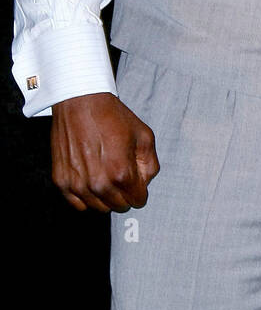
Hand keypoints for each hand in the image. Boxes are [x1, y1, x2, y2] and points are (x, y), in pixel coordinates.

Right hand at [51, 92, 158, 212]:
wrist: (81, 102)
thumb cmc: (113, 117)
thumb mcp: (144, 137)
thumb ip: (150, 166)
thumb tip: (144, 183)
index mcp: (121, 174)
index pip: (138, 201)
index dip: (140, 189)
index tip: (135, 177)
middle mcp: (98, 184)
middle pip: (119, 206)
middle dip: (124, 193)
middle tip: (120, 172)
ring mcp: (77, 184)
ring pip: (99, 207)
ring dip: (106, 195)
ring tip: (105, 173)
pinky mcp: (61, 181)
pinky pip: (78, 204)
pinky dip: (86, 196)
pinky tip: (90, 179)